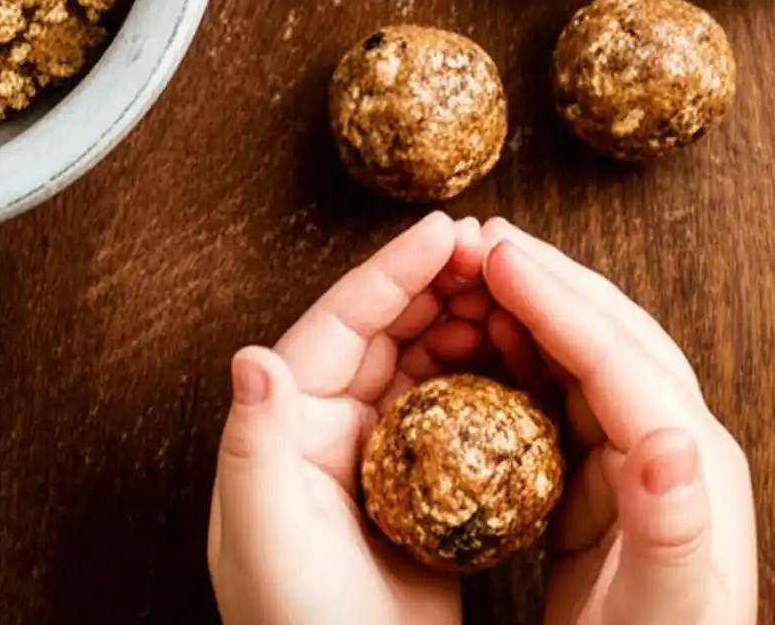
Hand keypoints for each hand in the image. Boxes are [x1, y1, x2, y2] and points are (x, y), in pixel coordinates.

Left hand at [208, 212, 498, 624]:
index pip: (337, 328)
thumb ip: (255, 448)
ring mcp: (373, 455)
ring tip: (519, 300)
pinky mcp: (416, 487)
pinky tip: (524, 362)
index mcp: (283, 427)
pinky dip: (487, 377)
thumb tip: (249, 356)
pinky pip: (454, 411)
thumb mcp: (268, 542)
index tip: (448, 233)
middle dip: (439, 286)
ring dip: (468, 325)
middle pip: (385, 332)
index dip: (391, 274)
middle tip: (499, 255)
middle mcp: (323, 429)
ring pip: (424, 364)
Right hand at [479, 218, 757, 624]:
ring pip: (586, 354)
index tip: (494, 254)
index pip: (619, 357)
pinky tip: (492, 339)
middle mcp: (676, 442)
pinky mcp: (608, 476)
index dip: (555, 299)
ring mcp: (643, 455)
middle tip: (479, 237)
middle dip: (547, 278)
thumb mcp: (662, 608)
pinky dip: (526, 354)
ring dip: (535, 305)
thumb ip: (670, 530)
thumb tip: (674, 443)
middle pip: (610, 333)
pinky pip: (563, 392)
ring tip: (479, 270)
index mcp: (692, 465)